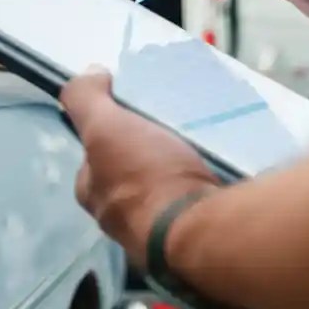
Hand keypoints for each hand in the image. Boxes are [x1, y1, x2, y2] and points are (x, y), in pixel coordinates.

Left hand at [60, 68, 219, 266]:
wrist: (203, 229)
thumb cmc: (146, 178)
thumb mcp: (104, 127)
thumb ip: (87, 100)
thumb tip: (88, 74)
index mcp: (96, 197)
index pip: (94, 157)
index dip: (107, 130)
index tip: (132, 111)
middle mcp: (122, 220)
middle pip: (133, 172)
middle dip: (149, 151)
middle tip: (172, 126)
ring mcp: (161, 232)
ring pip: (168, 187)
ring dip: (182, 167)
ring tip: (202, 141)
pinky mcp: (198, 235)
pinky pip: (199, 198)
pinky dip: (208, 181)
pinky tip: (222, 164)